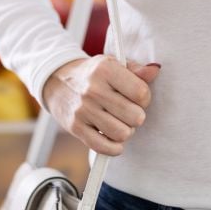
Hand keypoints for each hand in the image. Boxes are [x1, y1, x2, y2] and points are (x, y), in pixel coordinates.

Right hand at [41, 56, 160, 155]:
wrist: (56, 80)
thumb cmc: (92, 74)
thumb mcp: (112, 63)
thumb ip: (136, 69)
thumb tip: (154, 71)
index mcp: (105, 69)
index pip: (141, 93)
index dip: (145, 98)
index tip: (137, 97)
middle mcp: (93, 89)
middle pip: (135, 116)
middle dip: (136, 117)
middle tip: (127, 112)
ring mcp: (83, 110)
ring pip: (122, 134)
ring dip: (126, 131)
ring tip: (119, 122)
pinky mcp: (76, 128)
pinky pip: (104, 147)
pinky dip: (114, 147)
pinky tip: (112, 137)